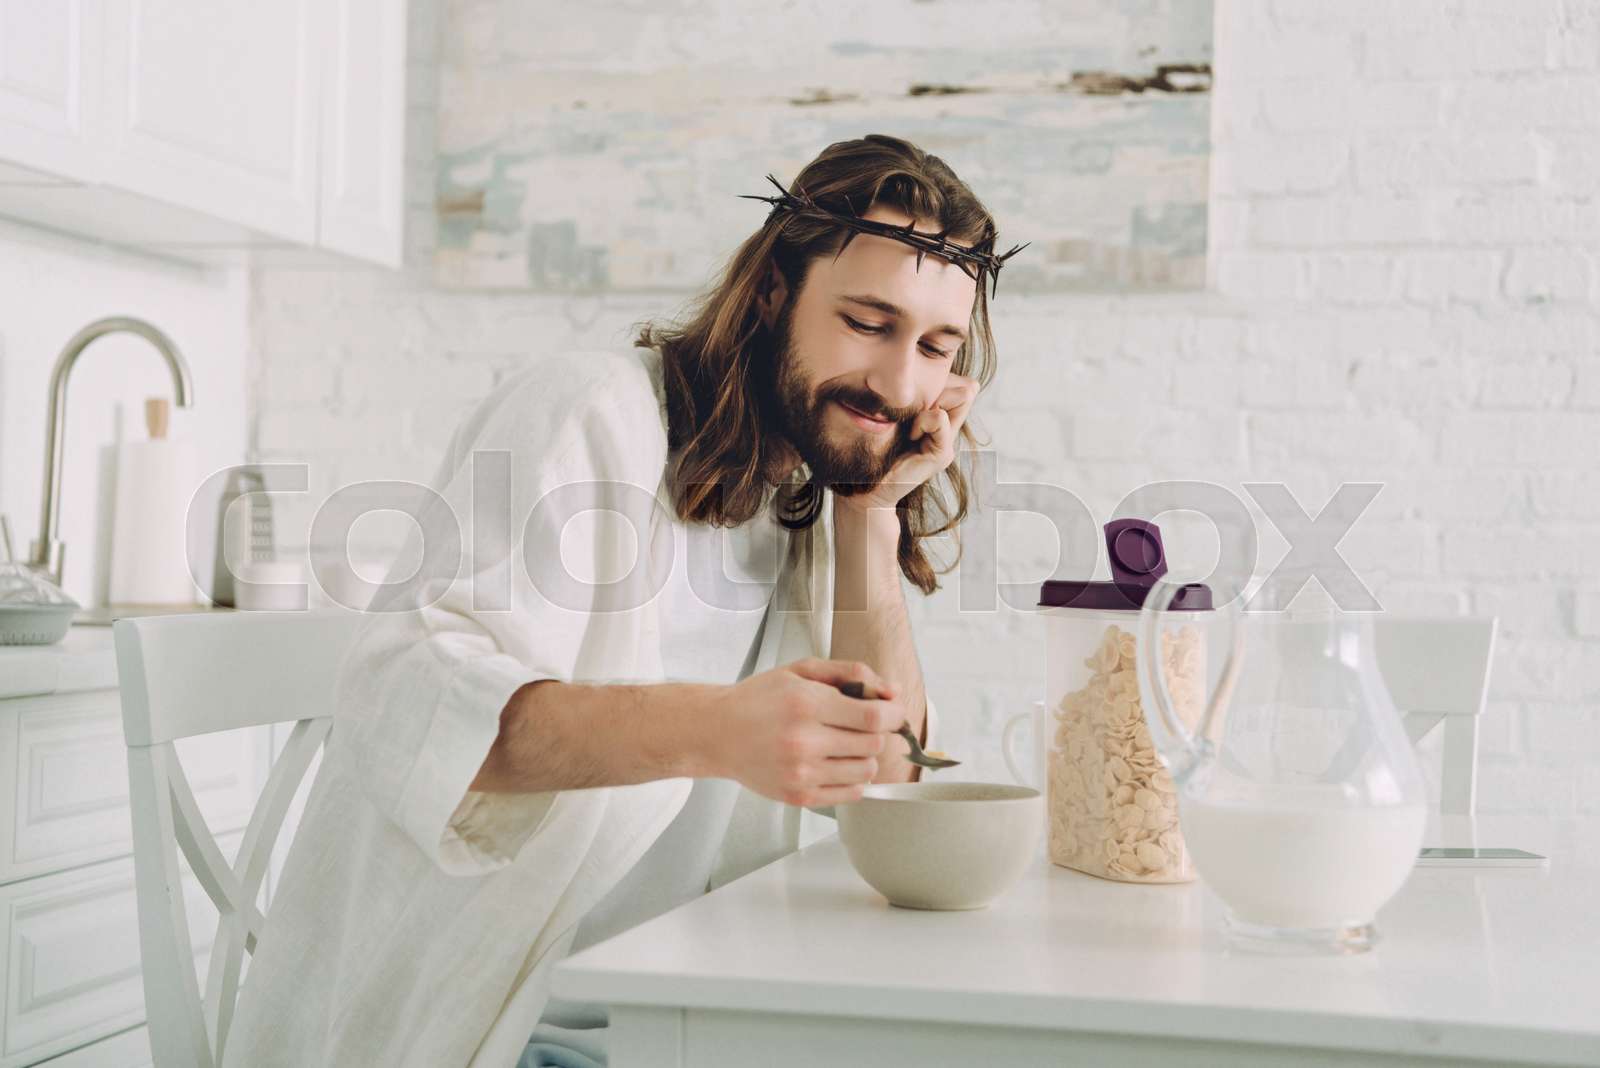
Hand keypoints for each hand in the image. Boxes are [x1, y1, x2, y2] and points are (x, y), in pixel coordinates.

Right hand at [707, 658, 899, 806]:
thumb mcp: (801, 670)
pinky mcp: (799, 796)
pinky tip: (834, 763)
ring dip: (864, 756)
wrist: (717, 733)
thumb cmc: (758, 699)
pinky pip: (851, 793)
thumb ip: (850, 674)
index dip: (893, 714)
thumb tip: (892, 692)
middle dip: (875, 732)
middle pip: (873, 744)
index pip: (874, 716)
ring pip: (867, 771)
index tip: (891, 711)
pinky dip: (852, 778)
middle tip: (859, 724)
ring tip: (843, 744)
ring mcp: (801, 773)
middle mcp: (803, 741)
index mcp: (806, 704)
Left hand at [838, 374, 976, 515]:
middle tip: (914, 410)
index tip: (913, 398)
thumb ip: (910, 397)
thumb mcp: (892, 414)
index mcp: (939, 416)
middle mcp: (949, 428)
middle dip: (940, 388)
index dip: (941, 381)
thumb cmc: (873, 447)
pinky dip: (923, 421)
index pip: (962, 383)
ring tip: (912, 423)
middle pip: (966, 387)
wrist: (868, 487)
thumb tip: (919, 367)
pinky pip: (940, 419)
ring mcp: (948, 442)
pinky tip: (910, 434)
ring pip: (962, 396)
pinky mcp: (942, 454)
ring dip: (933, 402)